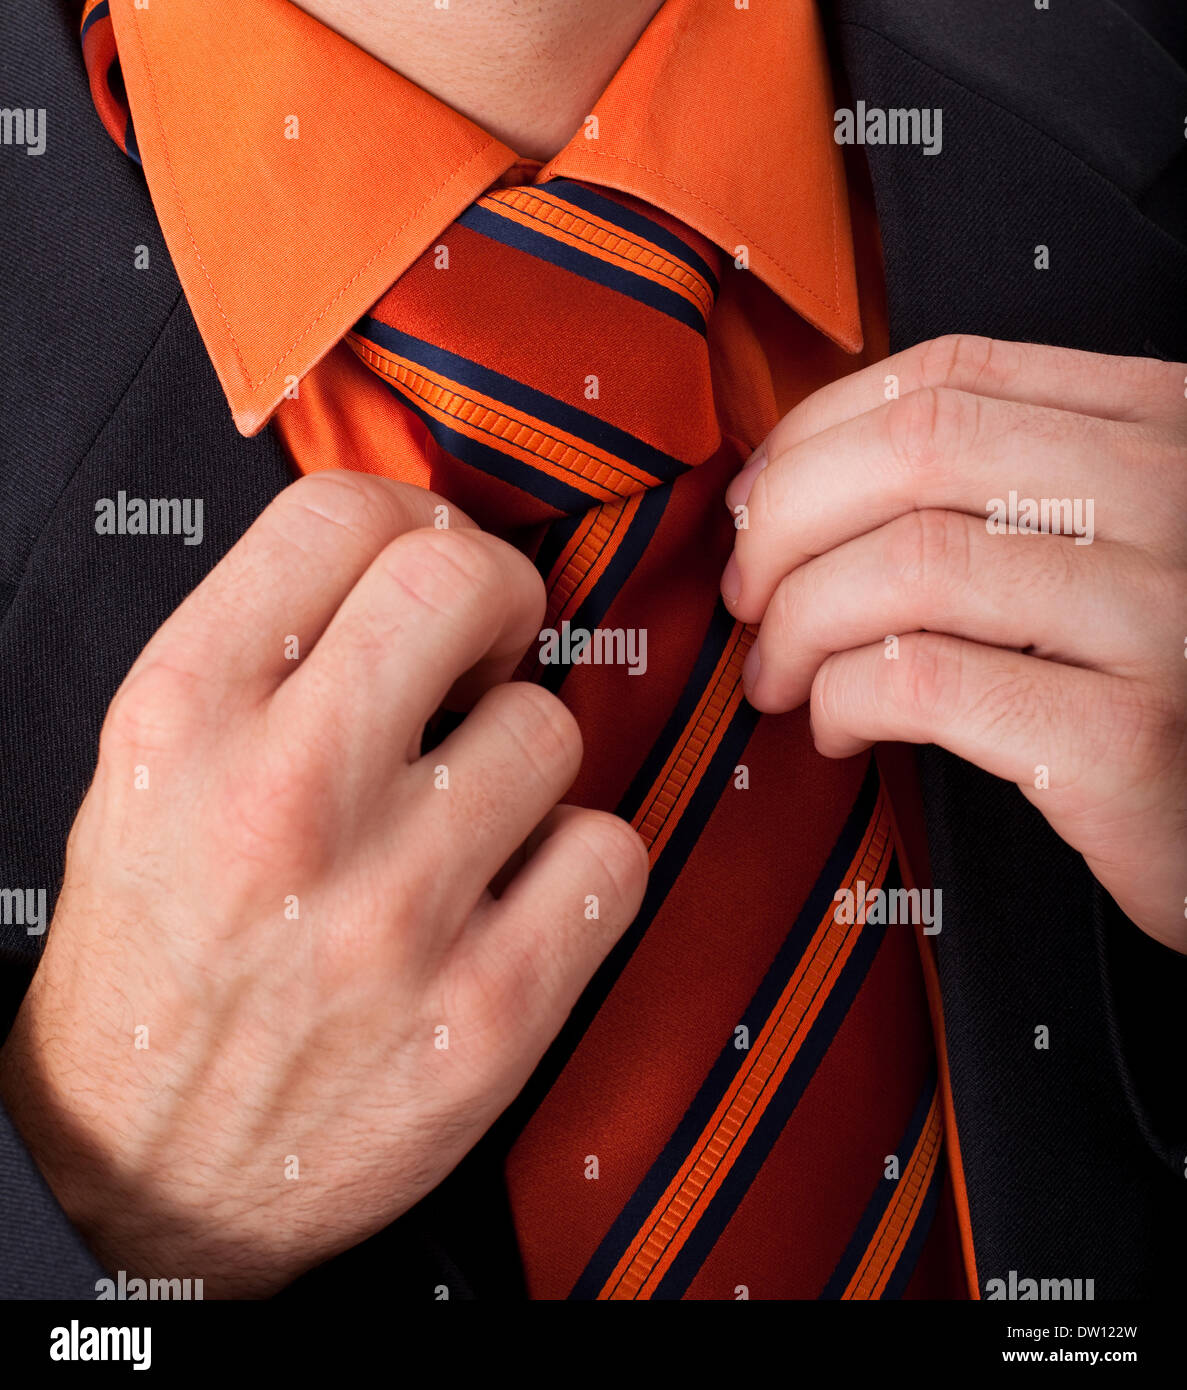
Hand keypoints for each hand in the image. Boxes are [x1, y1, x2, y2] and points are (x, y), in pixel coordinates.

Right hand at [0, 470, 647, 1295]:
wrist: (145, 1170)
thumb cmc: (164, 952)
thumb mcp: (153, 772)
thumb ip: (268, 648)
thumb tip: (417, 552)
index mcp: (181, 720)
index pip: (341, 514)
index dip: (415, 516)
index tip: (432, 561)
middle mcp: (282, 802)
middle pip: (463, 581)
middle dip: (501, 598)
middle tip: (486, 652)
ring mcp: (391, 914)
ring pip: (552, 726)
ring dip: (526, 756)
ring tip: (469, 815)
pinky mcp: (484, 1016)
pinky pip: (611, 853)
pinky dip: (579, 863)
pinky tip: (517, 893)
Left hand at [722, 335, 1186, 951]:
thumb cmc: (1151, 678)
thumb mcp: (1099, 542)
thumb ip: (986, 487)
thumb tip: (786, 485)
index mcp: (1157, 425)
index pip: (945, 377)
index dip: (814, 434)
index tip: (755, 504)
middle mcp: (1171, 495)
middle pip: (915, 452)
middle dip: (785, 523)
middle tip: (748, 596)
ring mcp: (1158, 615)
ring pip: (909, 562)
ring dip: (798, 621)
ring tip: (777, 674)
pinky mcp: (1125, 737)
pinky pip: (923, 680)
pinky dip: (842, 698)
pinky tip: (838, 728)